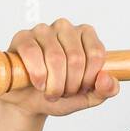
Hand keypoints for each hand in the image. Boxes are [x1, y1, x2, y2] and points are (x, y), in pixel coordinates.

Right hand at [0, 18, 119, 115]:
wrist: (29, 102)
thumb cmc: (59, 94)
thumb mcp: (87, 97)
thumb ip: (106, 90)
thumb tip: (106, 78)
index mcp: (86, 35)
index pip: (96, 54)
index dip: (89, 79)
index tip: (81, 89)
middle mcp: (65, 28)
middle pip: (76, 58)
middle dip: (71, 85)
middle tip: (63, 93)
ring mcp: (43, 30)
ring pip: (55, 57)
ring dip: (54, 84)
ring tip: (50, 91)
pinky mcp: (23, 37)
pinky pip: (33, 54)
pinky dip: (38, 75)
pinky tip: (38, 84)